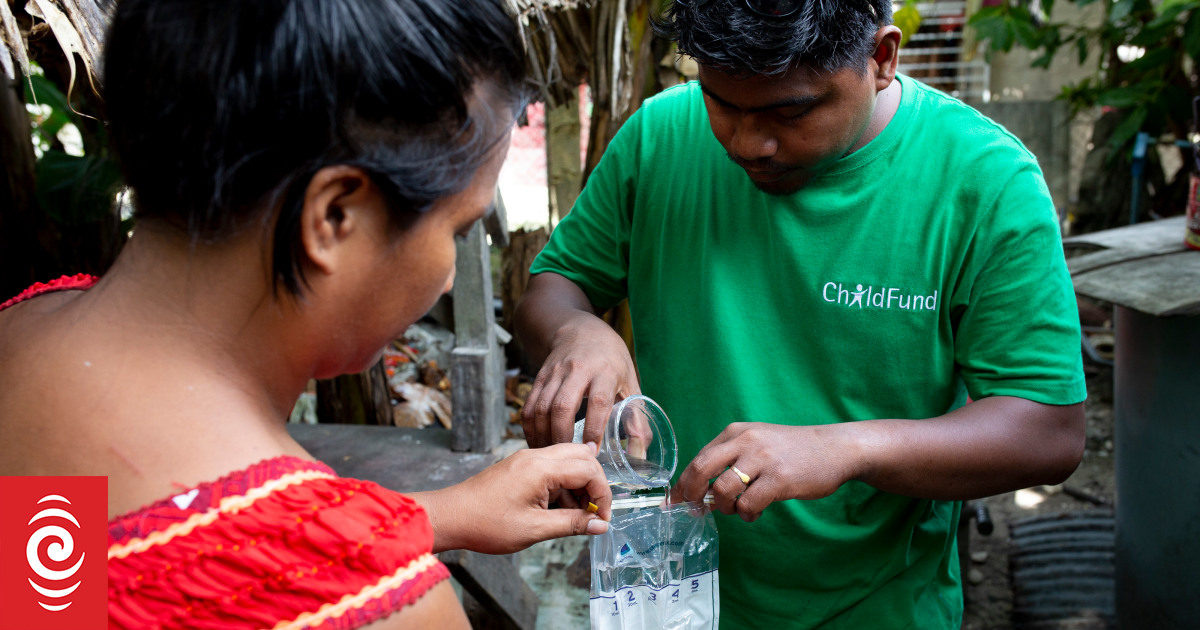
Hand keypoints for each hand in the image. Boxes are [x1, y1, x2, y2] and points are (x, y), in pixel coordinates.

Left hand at [420, 443, 612, 554]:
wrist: (450, 516)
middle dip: (595, 484)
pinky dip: (564, 483)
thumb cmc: (485, 524)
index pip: (589, 469)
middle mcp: (536, 456)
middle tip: (592, 513)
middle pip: (583, 457)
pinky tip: (558, 507)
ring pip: (569, 459)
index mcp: (540, 468)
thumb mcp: (533, 529)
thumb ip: (571, 524)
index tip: (601, 519)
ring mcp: (527, 459)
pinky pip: (553, 466)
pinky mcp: (521, 466)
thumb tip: (600, 525)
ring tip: (574, 514)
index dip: (602, 495)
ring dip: (579, 484)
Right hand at [522, 312, 639, 447]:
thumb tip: (641, 451)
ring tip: (552, 455)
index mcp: (605, 371)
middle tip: (568, 458)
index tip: (592, 451)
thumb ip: (636, 417)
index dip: (595, 428)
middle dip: (563, 436)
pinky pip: (529, 406)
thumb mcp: (630, 382)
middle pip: (563, 406)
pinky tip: (538, 443)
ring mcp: (555, 373)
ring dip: (544, 436)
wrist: (580, 330)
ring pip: (542, 408)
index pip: (598, 401)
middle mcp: (577, 370)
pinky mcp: (539, 378)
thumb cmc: (610, 360)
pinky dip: (530, 428)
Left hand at [670, 422, 857, 522]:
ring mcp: (762, 459)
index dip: (683, 483)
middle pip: (701, 470)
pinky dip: (747, 514)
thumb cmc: (792, 450)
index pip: (698, 458)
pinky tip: (757, 512)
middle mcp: (745, 441)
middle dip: (692, 495)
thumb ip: (730, 458)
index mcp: (735, 432)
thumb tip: (700, 489)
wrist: (834, 449)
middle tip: (696, 509)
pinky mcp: (779, 479)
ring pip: (723, 491)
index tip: (674, 501)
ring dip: (725, 508)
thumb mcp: (757, 442)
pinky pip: (748, 505)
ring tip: (738, 509)